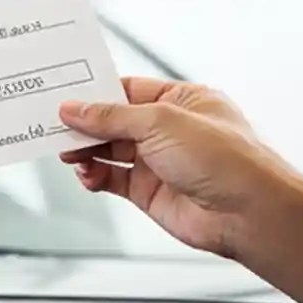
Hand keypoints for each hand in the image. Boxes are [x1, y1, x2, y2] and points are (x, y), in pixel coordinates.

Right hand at [58, 77, 298, 258]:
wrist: (246, 213)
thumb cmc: (224, 160)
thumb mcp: (160, 122)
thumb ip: (111, 117)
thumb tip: (75, 109)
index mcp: (182, 100)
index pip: (128, 90)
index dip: (96, 93)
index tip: (65, 97)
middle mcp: (169, 130)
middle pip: (113, 121)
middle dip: (85, 125)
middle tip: (56, 126)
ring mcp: (158, 161)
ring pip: (108, 150)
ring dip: (85, 151)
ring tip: (68, 153)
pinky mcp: (148, 191)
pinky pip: (110, 178)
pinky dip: (93, 176)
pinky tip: (86, 175)